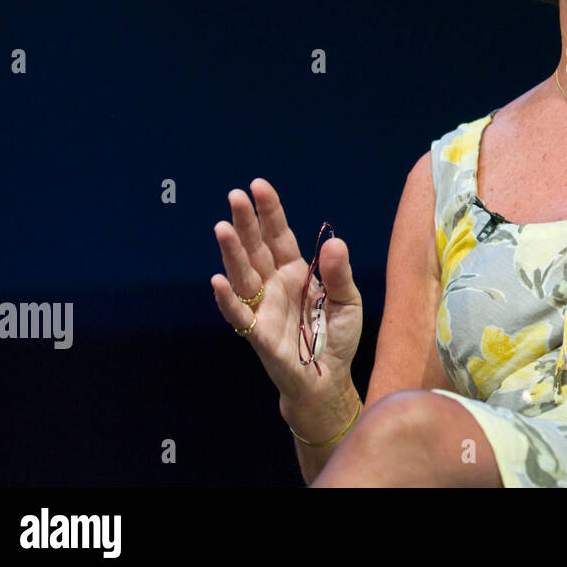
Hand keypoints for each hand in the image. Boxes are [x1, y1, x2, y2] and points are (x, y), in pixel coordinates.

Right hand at [210, 178, 362, 437]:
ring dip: (232, 252)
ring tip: (222, 227)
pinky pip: (239, 314)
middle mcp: (275, 285)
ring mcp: (264, 308)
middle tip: (235, 196)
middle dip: (246, 222)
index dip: (270, 212)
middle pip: (257, 249)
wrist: (328, 380)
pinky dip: (227, 299)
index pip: (280, 236)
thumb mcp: (349, 301)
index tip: (258, 186)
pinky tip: (218, 281)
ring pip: (243, 275)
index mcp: (296, 272)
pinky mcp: (259, 334)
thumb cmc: (336, 338)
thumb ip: (339, 274)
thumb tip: (334, 242)